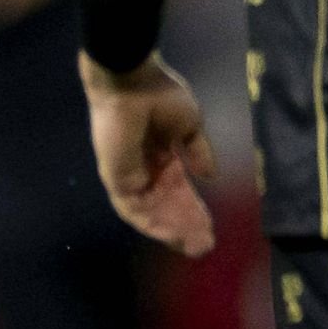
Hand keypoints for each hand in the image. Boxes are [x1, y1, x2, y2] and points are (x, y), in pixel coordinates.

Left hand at [80, 51, 216, 254]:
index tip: (211, 229)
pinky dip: (154, 225)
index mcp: (160, 155)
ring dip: (172, 230)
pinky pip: (134, 210)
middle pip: (165, 206)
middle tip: (205, 247)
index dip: (194, 210)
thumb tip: (211, 176)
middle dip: (185, 226)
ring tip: (194, 246)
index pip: (177, 190)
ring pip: (151, 213)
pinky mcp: (116, 179)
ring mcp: (128, 176)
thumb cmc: (160, 95)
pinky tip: (174, 236)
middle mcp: (143, 169)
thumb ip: (198, 152)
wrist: (132, 81)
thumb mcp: (189, 126)